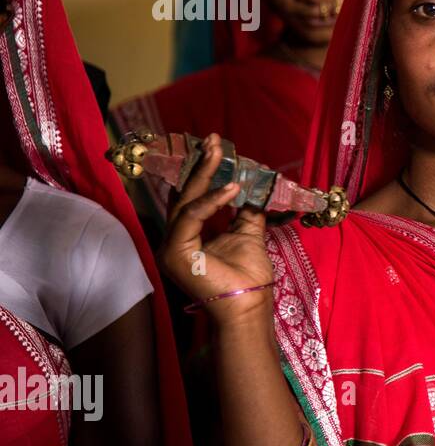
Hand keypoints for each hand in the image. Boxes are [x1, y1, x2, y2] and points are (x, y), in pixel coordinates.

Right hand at [161, 133, 273, 323]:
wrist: (249, 305)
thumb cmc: (248, 275)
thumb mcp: (249, 233)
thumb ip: (246, 209)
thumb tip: (252, 185)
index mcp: (189, 235)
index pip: (191, 196)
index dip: (202, 170)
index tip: (216, 146)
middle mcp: (175, 238)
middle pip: (184, 193)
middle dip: (200, 165)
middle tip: (214, 140)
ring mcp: (171, 246)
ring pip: (185, 201)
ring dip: (204, 174)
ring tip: (220, 153)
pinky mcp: (174, 252)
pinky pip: (191, 217)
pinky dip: (211, 200)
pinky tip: (231, 189)